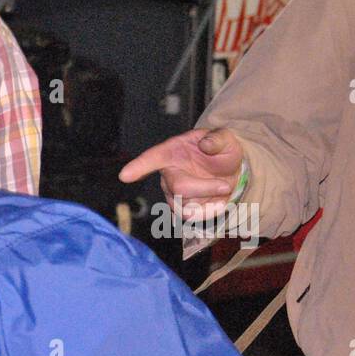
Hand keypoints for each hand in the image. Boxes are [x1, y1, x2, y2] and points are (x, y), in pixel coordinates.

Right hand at [118, 127, 244, 221]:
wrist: (230, 170)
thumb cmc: (221, 152)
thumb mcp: (225, 138)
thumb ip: (217, 138)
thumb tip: (206, 144)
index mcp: (172, 152)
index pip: (152, 158)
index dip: (138, 167)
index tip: (124, 176)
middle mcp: (167, 174)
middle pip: (179, 188)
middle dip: (206, 188)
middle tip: (225, 185)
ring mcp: (172, 193)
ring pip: (184, 206)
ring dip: (208, 201)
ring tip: (223, 190)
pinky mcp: (181, 208)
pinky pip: (191, 217)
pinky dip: (209, 211)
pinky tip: (219, 202)